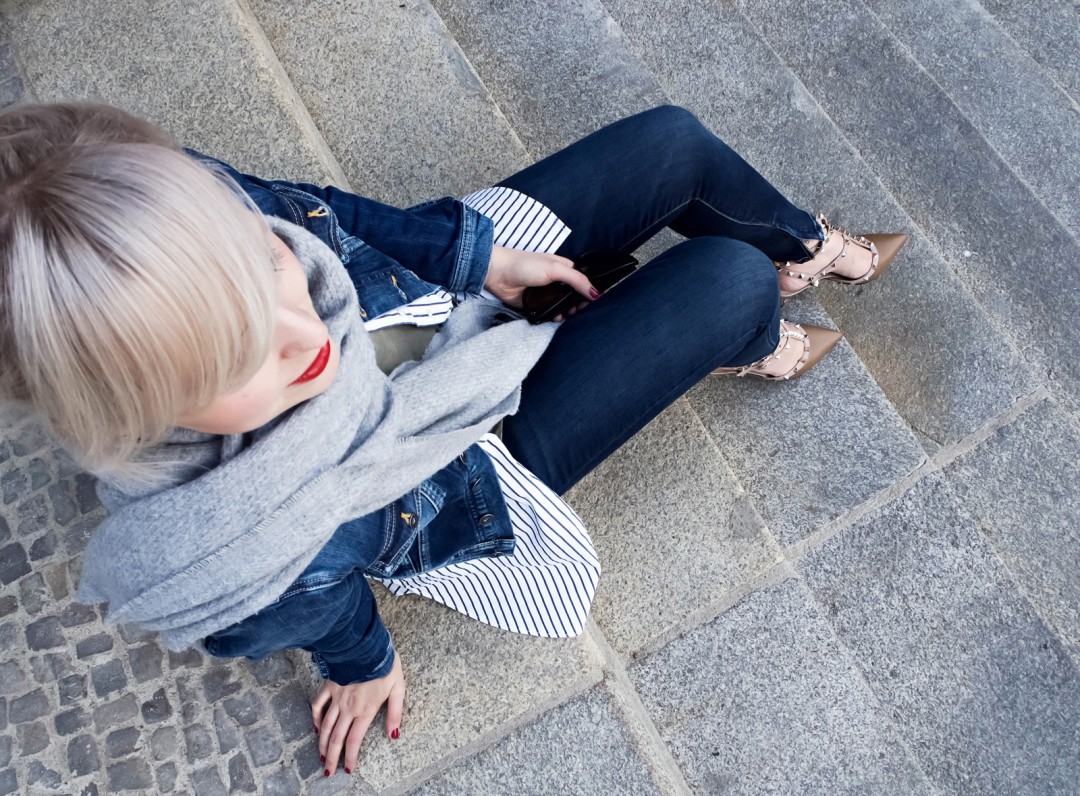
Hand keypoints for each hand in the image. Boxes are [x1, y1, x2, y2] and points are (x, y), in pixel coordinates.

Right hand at [312, 655, 403, 775]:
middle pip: (337, 739)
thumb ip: (395, 713)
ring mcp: (337, 697)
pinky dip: (315, 717)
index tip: (347, 770)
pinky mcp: (329, 686)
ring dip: (323, 743)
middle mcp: (348, 707)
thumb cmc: (385, 664)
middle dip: (332, 758)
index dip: (350, 758)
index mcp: (365, 710)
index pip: (354, 741)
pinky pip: (318, 705)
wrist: (365, 643)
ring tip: (322, 756)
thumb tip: (393, 734)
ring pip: (326, 726)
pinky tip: (316, 727)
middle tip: (328, 772)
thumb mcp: (398, 688)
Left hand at [483, 245, 598, 314]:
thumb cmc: (525, 265)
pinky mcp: (536, 305)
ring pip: (563, 307)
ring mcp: (547, 294)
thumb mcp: (555, 268)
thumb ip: (576, 280)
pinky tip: (556, 318)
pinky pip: (550, 314)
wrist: (498, 274)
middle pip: (574, 297)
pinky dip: (555, 317)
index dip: (589, 291)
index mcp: (563, 268)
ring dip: (567, 313)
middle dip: (579, 305)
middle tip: (578, 310)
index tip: (593, 301)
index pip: (582, 281)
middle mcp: (556, 282)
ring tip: (567, 315)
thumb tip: (595, 293)